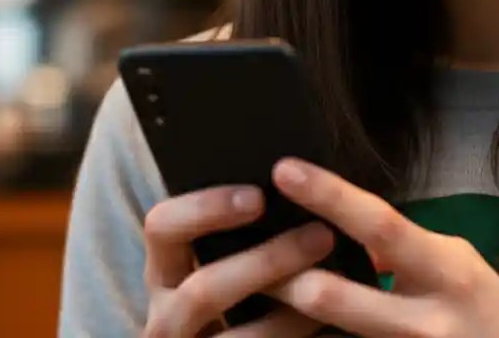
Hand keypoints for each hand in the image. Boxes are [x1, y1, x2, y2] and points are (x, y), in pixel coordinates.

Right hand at [141, 184, 334, 337]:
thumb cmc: (234, 295)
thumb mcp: (221, 263)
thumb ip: (240, 232)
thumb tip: (295, 176)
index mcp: (165, 270)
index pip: (161, 226)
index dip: (205, 209)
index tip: (258, 196)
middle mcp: (166, 313)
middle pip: (204, 288)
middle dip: (266, 262)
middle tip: (321, 235)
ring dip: (290, 314)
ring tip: (336, 290)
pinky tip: (328, 326)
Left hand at [269, 159, 498, 337]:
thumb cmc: (488, 315)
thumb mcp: (456, 268)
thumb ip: (404, 248)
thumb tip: (343, 223)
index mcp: (447, 272)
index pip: (381, 225)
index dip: (329, 196)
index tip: (283, 169)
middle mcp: (426, 321)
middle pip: (332, 297)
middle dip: (282, 279)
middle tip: (241, 256)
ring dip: (287, 319)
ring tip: (254, 294)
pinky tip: (286, 331)